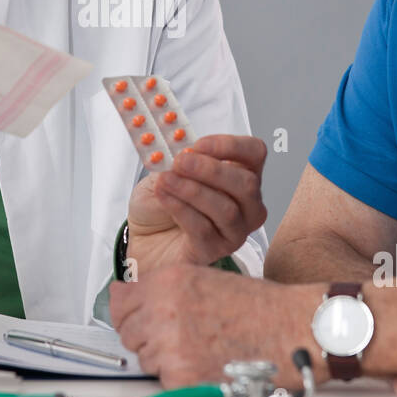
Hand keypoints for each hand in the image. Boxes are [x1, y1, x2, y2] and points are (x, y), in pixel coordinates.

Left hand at [110, 263, 324, 388]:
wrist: (293, 329)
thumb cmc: (260, 306)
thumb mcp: (206, 278)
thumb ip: (166, 288)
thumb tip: (131, 296)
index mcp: (169, 281)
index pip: (120, 302)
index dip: (126, 311)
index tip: (129, 315)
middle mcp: (164, 311)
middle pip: (128, 332)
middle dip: (145, 334)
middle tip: (174, 335)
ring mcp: (171, 346)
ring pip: (146, 358)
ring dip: (163, 356)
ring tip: (198, 346)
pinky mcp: (182, 376)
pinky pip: (164, 379)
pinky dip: (179, 376)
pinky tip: (204, 361)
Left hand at [125, 134, 267, 273]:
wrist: (142, 237)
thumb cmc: (160, 203)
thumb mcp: (165, 170)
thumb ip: (176, 161)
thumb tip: (180, 151)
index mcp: (240, 173)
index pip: (254, 153)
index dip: (229, 146)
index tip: (197, 145)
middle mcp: (246, 203)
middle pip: (246, 184)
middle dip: (211, 170)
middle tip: (180, 162)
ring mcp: (235, 230)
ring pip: (227, 209)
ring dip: (192, 191)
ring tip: (165, 180)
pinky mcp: (216, 251)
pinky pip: (204, 229)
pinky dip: (181, 209)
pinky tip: (164, 198)